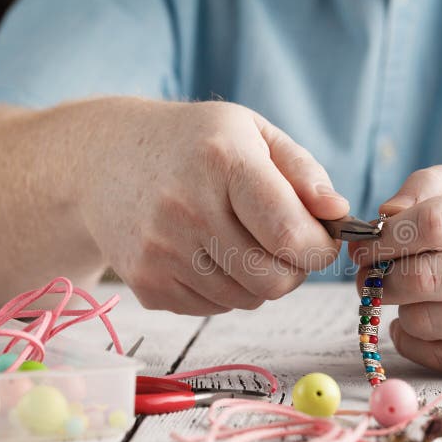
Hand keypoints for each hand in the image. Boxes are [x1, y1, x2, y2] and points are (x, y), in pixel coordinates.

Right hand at [77, 98, 347, 314]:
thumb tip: (339, 214)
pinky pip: (214, 308)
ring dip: (260, 280)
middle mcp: (187, 208)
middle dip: (295, 269)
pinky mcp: (146, 284)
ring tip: (242, 241)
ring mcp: (161, 251)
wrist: (102, 160)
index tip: (320, 240)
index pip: (289, 234)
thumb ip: (304, 172)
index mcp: (223, 161)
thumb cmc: (193, 143)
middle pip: (273, 279)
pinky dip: (225, 289)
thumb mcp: (252, 133)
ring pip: (247, 300)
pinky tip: (208, 252)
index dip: (318, 248)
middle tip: (286, 245)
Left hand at [349, 163, 441, 376]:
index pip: (434, 223)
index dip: (386, 236)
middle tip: (367, 274)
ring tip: (396, 294)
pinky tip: (413, 322)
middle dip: (380, 277)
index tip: (366, 243)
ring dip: (396, 308)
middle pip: (425, 277)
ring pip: (429, 319)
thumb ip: (434, 184)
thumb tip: (385, 214)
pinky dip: (412, 338)